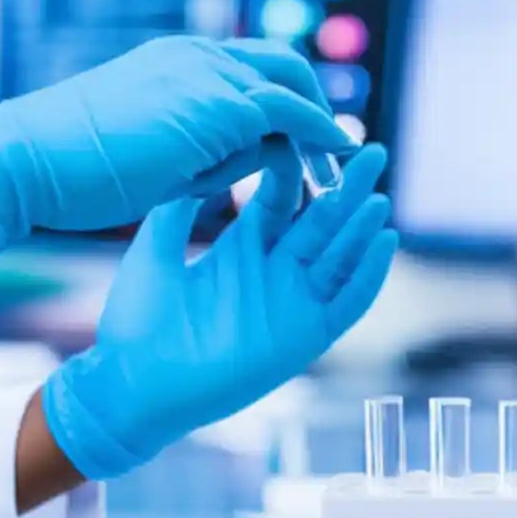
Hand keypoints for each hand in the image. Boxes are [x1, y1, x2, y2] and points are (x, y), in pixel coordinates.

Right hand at [0, 36, 353, 261]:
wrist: (30, 163)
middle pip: (282, 65)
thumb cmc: (74, 169)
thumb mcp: (158, 153)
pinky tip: (336, 162)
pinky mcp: (220, 106)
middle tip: (335, 150)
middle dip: (314, 104)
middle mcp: (198, 57)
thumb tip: (270, 154)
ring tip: (342, 167)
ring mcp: (209, 74)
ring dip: (321, 124)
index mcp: (177, 61)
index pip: (248, 70)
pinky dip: (319, 133)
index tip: (303, 139)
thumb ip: (214, 147)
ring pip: (291, 84)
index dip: (283, 101)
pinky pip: (288, 113)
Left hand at [42, 145, 397, 478]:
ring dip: (362, 226)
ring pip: (341, 257)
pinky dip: (369, 274)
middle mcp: (272, 275)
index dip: (297, 170)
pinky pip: (348, 302)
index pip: (282, 201)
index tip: (307, 135)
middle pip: (322, 222)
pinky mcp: (304, 337)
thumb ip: (179, 205)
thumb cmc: (136, 321)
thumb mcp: (155, 248)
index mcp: (239, 252)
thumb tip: (199, 159)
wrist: (131, 382)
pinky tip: (385, 242)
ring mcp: (291, 305)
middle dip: (347, 187)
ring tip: (379, 192)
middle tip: (370, 150)